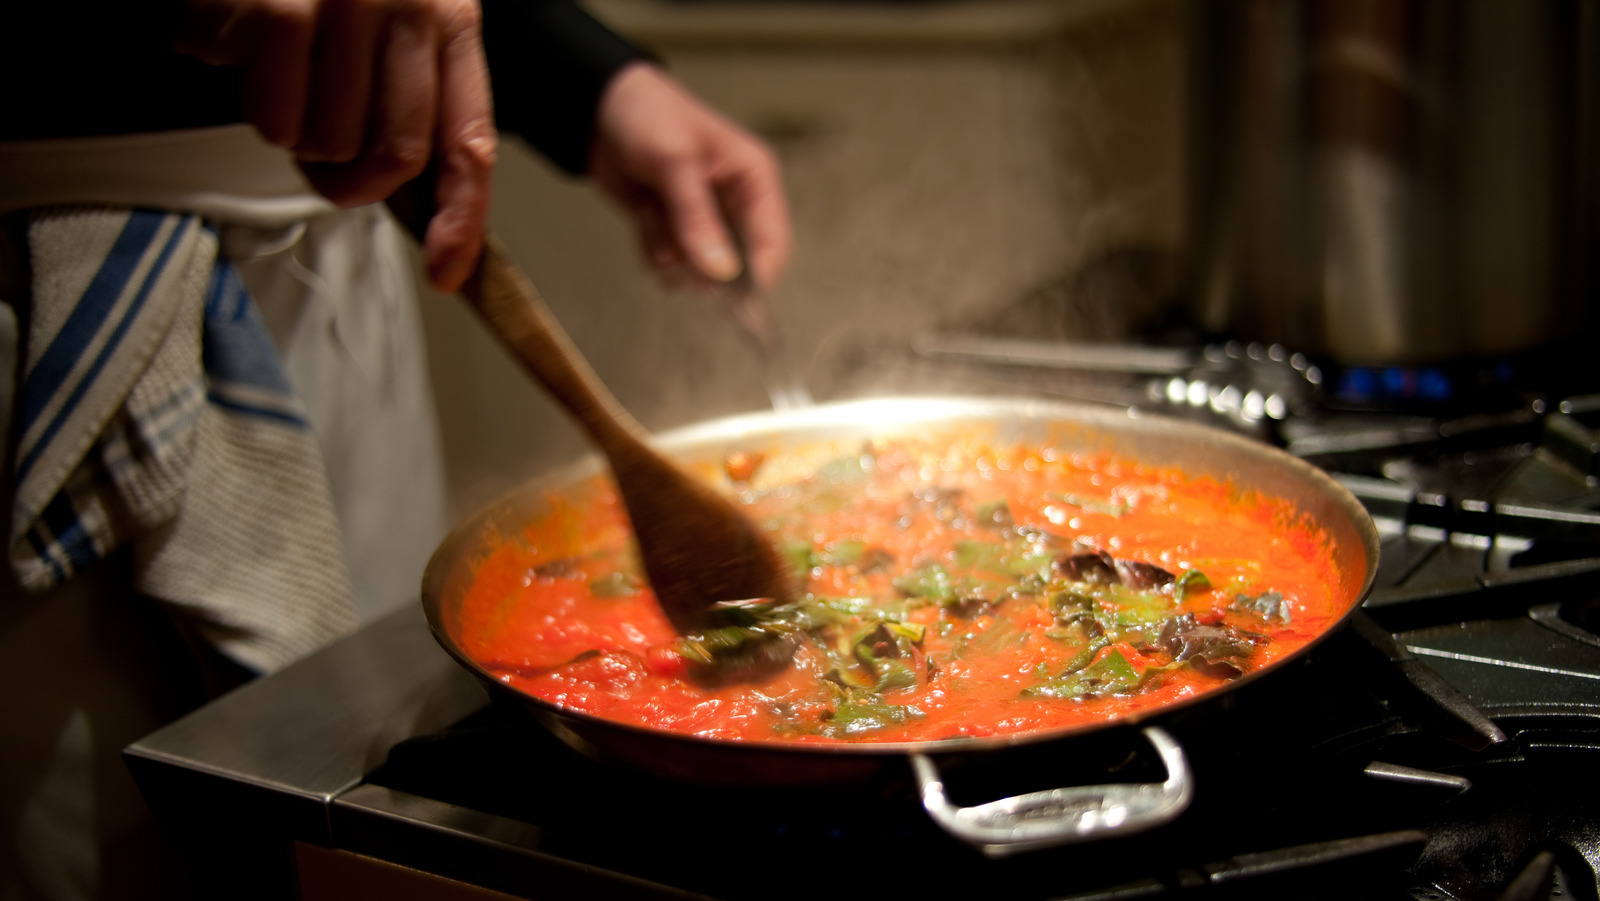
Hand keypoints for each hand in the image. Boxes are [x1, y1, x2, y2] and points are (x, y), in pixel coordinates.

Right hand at [174, 0, 495, 292]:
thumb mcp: (383, 27)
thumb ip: (410, 101)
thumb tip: (426, 206)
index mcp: (448, 18)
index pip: (469, 141)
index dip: (462, 218)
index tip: (446, 270)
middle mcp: (409, 6)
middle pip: (399, 158)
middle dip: (354, 181)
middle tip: (319, 153)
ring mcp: (347, 8)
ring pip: (335, 146)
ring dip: (301, 136)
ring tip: (285, 80)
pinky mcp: (282, 16)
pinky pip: (280, 122)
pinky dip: (261, 111)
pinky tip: (252, 63)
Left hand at [588, 63, 790, 292]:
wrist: (597, 109)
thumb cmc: (646, 113)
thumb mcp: (675, 162)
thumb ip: (697, 218)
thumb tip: (721, 270)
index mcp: (753, 180)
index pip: (772, 243)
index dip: (755, 276)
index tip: (728, 296)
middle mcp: (735, 204)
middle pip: (735, 267)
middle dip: (699, 265)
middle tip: (674, 247)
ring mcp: (705, 221)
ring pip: (698, 272)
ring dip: (670, 256)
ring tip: (654, 216)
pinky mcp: (676, 231)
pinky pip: (671, 266)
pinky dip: (652, 251)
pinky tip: (645, 218)